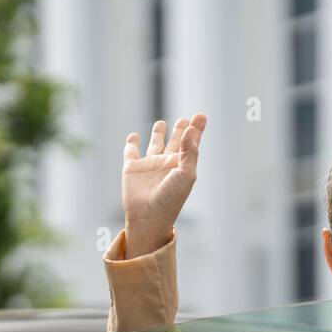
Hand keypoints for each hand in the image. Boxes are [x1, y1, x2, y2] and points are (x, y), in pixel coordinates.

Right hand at [122, 112, 206, 257]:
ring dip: (158, 134)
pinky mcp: (132, 168)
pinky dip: (131, 143)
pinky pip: (131, 152)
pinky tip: (134, 137)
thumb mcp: (186, 174)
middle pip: (175, 142)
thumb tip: (190, 128)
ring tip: (162, 123)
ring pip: (155, 144)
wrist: (149, 216)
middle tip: (184, 120)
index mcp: (182, 164)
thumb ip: (189, 151)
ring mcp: (149, 165)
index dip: (196, 129)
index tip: (201, 115)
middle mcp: (166, 163)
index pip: (191, 143)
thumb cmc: (171, 199)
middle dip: (180, 131)